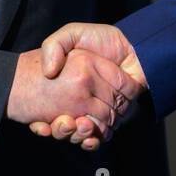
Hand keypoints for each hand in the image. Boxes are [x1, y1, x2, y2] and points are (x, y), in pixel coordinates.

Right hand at [5, 47, 140, 138]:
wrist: (134, 45)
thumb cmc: (101, 38)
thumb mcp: (71, 34)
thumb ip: (54, 45)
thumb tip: (49, 73)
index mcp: (69, 87)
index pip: (51, 111)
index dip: (45, 121)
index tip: (42, 122)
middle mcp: (80, 101)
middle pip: (68, 126)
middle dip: (63, 129)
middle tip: (64, 121)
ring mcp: (95, 111)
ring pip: (81, 133)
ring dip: (76, 135)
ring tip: (75, 124)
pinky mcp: (112, 118)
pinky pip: (99, 137)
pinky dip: (92, 141)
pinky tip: (89, 137)